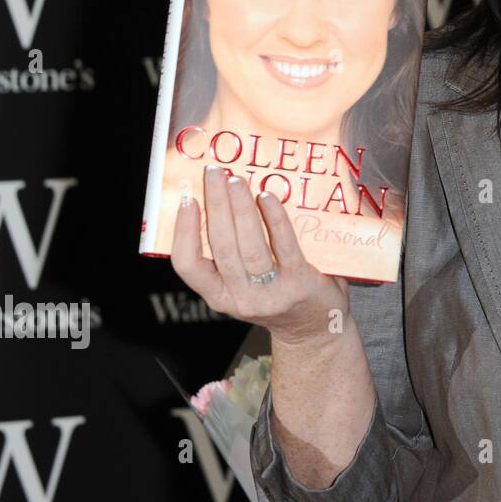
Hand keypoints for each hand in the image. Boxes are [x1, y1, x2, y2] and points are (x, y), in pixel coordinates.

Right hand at [170, 165, 349, 348]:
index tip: (185, 199)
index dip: (183, 231)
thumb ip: (232, 255)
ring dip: (240, 208)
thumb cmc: (278, 296)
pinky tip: (267, 198)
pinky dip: (273, 219)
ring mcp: (270, 293)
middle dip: (216, 204)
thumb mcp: (244, 286)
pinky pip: (284, 246)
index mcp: (220, 296)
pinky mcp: (299, 284)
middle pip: (220, 245)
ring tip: (237, 180)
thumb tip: (219, 201)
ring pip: (248, 246)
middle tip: (214, 172)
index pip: (187, 265)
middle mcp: (241, 298)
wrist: (317, 329)